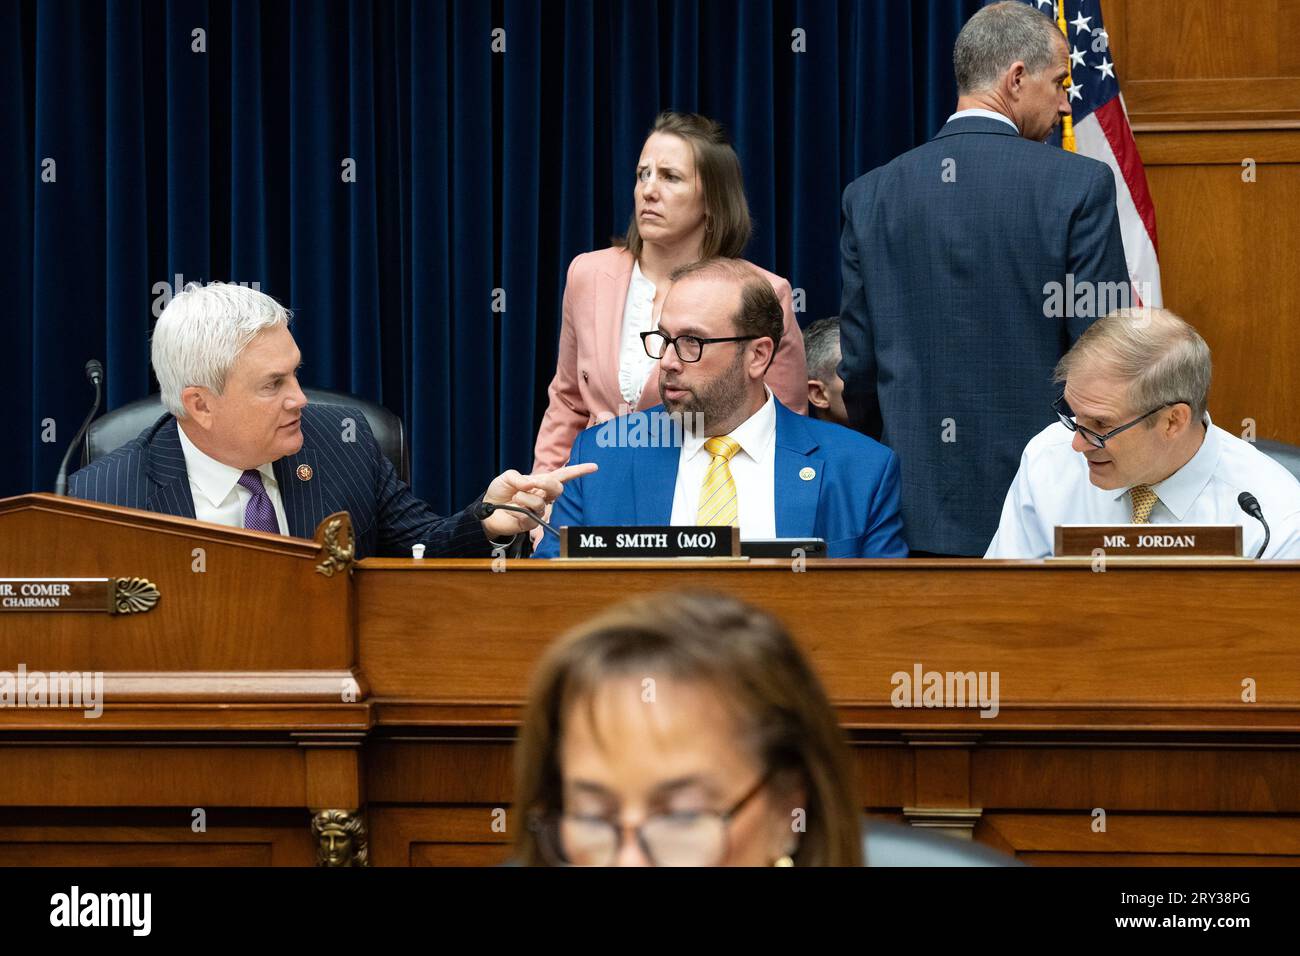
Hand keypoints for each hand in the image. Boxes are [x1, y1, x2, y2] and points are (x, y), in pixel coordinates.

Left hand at [480, 462, 597, 538]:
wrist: (486, 511)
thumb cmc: (499, 492)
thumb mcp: (507, 477)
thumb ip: (519, 477)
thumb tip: (531, 483)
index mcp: (540, 482)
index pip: (563, 475)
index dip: (579, 471)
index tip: (594, 467)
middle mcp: (543, 496)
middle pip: (558, 488)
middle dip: (546, 484)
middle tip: (532, 483)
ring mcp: (539, 510)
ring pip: (541, 502)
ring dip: (525, 497)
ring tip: (515, 498)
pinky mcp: (532, 523)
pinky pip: (532, 515)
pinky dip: (521, 509)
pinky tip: (515, 509)